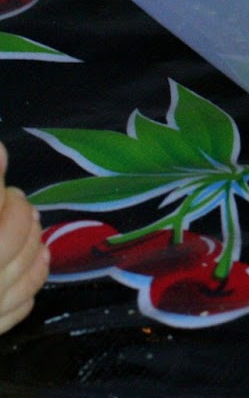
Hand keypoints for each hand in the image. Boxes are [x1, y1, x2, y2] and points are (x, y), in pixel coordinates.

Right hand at [0, 142, 47, 335]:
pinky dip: (32, 282)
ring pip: (20, 276)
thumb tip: (2, 150)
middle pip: (9, 245)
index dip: (6, 200)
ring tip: (32, 227)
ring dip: (33, 246)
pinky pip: (18, 308)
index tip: (8, 190)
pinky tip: (35, 263)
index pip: (2, 221)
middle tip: (19, 203)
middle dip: (21, 218)